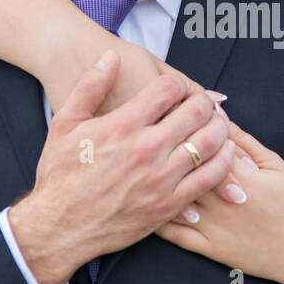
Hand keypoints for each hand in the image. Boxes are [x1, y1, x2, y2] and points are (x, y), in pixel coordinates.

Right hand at [42, 27, 244, 209]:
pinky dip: (224, 161)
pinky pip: (210, 177)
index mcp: (123, 125)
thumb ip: (90, 86)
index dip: (177, 84)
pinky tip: (223, 152)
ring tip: (217, 123)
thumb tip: (111, 56)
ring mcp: (161, 178)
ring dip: (220, 127)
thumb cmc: (60, 174)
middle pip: (197, 112)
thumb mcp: (65, 123)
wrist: (60, 227)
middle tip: (204, 104)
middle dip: (204, 102)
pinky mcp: (170, 204)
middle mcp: (146, 149)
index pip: (169, 89)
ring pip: (210, 142)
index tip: (176, 89)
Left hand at [156, 122, 283, 283]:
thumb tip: (218, 115)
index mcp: (241, 176)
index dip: (184, 129)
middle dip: (164, 151)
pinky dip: (155, 219)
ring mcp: (214, 226)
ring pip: (173, 200)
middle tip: (146, 136)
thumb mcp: (273, 164)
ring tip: (139, 167)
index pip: (204, 145)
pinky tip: (143, 202)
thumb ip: (245, 140)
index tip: (169, 116)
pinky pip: (174, 234)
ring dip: (154, 183)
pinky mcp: (208, 248)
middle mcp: (223, 201)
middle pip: (184, 169)